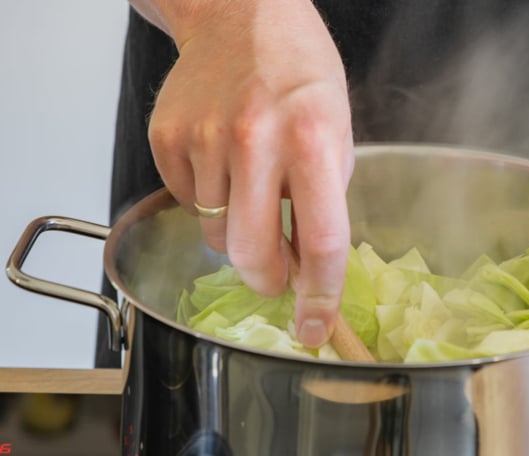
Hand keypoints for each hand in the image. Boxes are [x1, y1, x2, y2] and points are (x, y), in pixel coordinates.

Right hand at [146, 1, 353, 347]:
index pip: (321, 241)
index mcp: (312, 139)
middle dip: (267, 281)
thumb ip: (324, 202)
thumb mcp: (338, 132)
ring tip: (252, 187)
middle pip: (250, 254)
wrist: (240, 15)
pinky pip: (187, 204)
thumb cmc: (299, 73)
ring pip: (215, 236)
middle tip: (277, 278)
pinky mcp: (167, 139)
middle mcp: (254, 139)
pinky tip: (223, 164)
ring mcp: (204, 139)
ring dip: (237, 232)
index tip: (315, 328)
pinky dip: (209, 202)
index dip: (320, 297)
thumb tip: (308, 269)